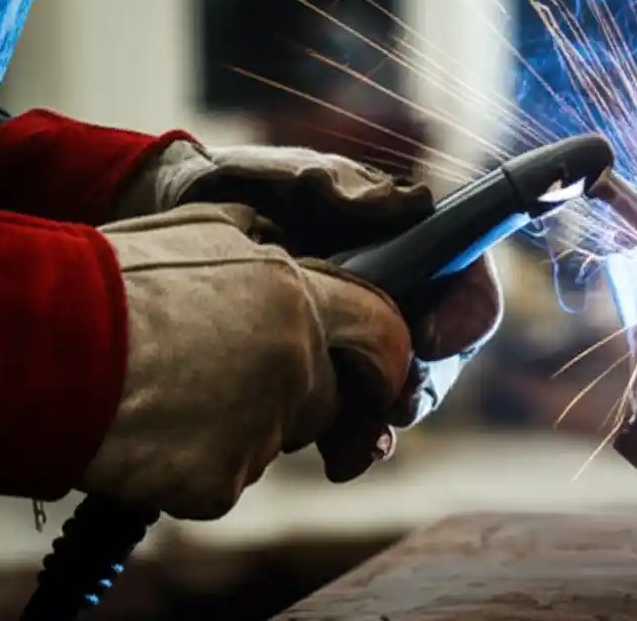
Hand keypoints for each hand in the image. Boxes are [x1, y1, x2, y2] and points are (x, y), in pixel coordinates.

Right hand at [79, 203, 419, 519]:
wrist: (45, 345)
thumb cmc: (114, 281)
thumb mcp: (199, 231)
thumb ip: (262, 241)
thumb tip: (286, 245)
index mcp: (295, 297)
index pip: (383, 329)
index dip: (385, 354)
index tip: (379, 370)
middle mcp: (295, 363)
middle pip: (326, 398)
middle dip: (294, 396)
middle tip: (224, 377)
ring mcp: (262, 427)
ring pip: (274, 439)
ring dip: (240, 428)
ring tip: (172, 394)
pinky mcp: (223, 481)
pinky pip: (226, 479)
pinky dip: (194, 465)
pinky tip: (154, 432)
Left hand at [116, 139, 502, 426]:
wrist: (170, 221)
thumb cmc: (242, 185)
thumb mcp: (296, 175)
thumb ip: (348, 187)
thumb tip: (411, 205)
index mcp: (409, 242)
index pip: (466, 280)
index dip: (466, 315)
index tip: (430, 339)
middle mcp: (398, 293)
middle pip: (443, 352)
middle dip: (424, 386)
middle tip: (396, 405)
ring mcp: (359, 336)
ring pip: (401, 392)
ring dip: (388, 423)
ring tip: (358, 447)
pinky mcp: (322, 372)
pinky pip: (354, 417)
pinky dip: (353, 444)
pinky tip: (338, 460)